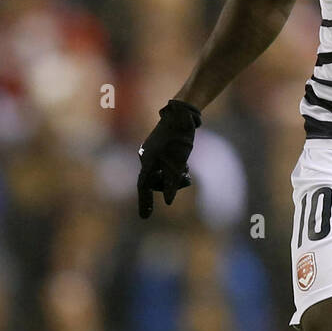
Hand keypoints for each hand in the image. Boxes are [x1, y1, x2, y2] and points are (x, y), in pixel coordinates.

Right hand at [137, 98, 201, 218]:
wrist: (181, 113)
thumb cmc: (180, 138)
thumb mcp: (179, 162)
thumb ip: (173, 182)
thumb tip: (169, 202)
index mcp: (148, 161)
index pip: (144, 186)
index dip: (144, 202)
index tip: (145, 217)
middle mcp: (146, 157)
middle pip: (154, 181)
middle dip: (169, 185)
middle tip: (187, 181)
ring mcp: (152, 151)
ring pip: (161, 173)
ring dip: (173, 177)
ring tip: (187, 172)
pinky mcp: (159, 147)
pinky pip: (163, 164)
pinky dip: (173, 169)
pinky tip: (185, 165)